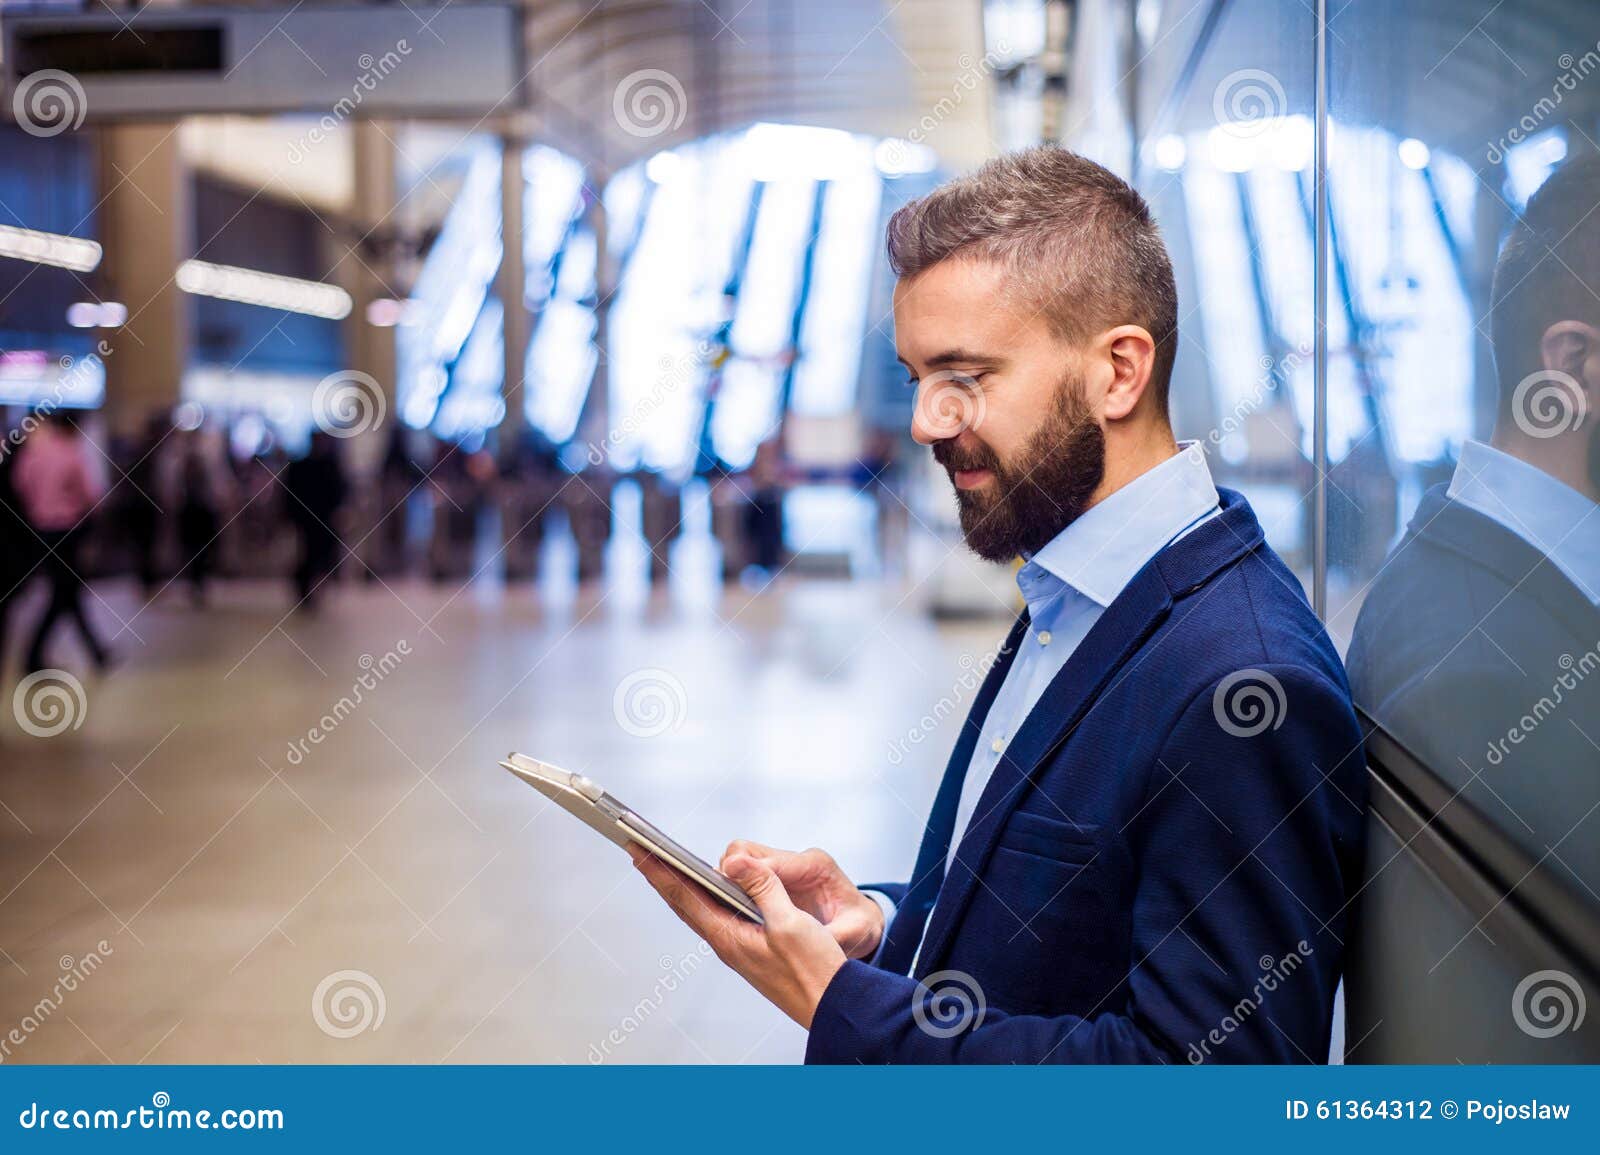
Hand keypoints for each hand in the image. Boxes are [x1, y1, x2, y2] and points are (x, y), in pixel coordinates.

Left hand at [630, 845, 846, 1028]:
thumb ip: (763, 888)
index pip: (685, 896)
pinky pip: (721, 916)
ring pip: (701, 910)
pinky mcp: (753, 949)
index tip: (638, 850)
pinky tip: (710, 890)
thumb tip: (735, 859)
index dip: (659, 870)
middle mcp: (727, 943)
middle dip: (662, 875)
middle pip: (686, 903)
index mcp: (729, 937)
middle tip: (640, 851)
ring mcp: (739, 948)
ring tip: (665, 865)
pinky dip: (708, 897)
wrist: (834, 1007)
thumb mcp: (790, 923)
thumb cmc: (815, 972)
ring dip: (682, 885)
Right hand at [720, 841, 885, 960]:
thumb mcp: (857, 931)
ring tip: (719, 906)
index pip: (775, 862)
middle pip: (746, 851)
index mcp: (817, 866)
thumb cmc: (860, 925)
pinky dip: (727, 887)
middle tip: (717, 896)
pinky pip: (738, 874)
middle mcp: (796, 862)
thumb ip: (837, 934)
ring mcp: (780, 868)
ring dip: (726, 879)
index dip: (751, 872)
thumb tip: (819, 941)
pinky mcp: (769, 880)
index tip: (731, 881)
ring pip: (737, 859)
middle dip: (730, 871)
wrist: (861, 924)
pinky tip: (723, 909)